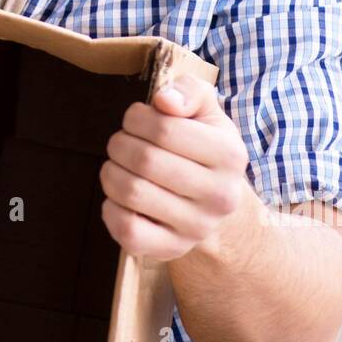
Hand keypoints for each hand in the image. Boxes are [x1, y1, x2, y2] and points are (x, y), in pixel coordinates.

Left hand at [99, 73, 250, 261]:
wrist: (218, 206)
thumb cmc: (204, 149)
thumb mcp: (207, 113)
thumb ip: (189, 92)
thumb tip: (164, 101)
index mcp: (230, 155)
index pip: (165, 129)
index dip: (137, 118)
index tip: (134, 120)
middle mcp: (219, 195)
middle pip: (145, 160)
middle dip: (119, 144)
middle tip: (120, 142)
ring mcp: (197, 227)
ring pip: (131, 193)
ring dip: (111, 172)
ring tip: (117, 165)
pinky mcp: (172, 249)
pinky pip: (127, 230)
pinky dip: (111, 208)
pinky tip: (118, 197)